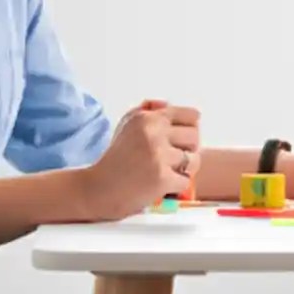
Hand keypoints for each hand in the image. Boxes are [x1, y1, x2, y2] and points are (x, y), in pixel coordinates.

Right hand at [79, 101, 200, 220]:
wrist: (98, 189)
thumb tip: (167, 104)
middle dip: (188, 149)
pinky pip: (185, 181)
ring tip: (169, 171)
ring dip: (184, 169)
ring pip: (193, 160)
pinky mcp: (162, 178)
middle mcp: (154, 133)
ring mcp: (159, 155)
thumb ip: (148, 111)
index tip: (183, 138)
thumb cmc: (115, 158)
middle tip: (175, 158)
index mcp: (147, 118)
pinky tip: (161, 185)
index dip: (190, 128)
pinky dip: (175, 187)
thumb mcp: (127, 125)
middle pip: (195, 137)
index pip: (191, 116)